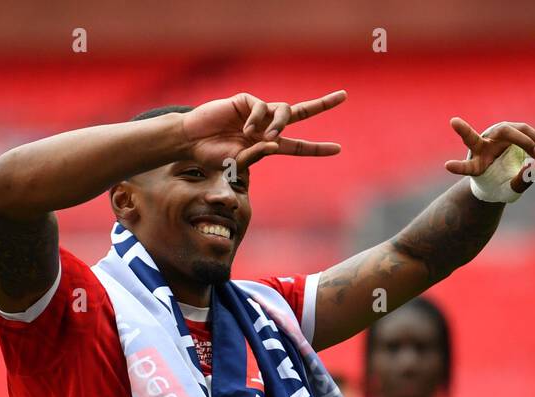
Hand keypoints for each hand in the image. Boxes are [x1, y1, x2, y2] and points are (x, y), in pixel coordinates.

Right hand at [180, 91, 346, 171]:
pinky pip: (262, 107)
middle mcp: (266, 126)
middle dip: (322, 105)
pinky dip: (257, 119)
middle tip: (344, 96)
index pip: (297, 146)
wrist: (190, 141)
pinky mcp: (245, 101)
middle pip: (300, 113)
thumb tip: (275, 143)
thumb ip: (256, 155)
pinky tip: (245, 129)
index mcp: (267, 145)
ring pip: (284, 111)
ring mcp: (257, 112)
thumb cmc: (211, 156)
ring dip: (280, 125)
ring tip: (265, 136)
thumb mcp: (236, 163)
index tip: (338, 149)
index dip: (317, 148)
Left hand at [444, 118, 534, 193]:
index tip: (447, 166)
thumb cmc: (502, 183)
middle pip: (501, 135)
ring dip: (529, 141)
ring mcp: (492, 135)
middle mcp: (480, 146)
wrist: (501, 173)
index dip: (458, 167)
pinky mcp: (505, 128)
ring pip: (509, 129)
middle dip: (518, 142)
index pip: (466, 167)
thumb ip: (523, 180)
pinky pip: (522, 128)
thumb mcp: (511, 189)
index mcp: (476, 166)